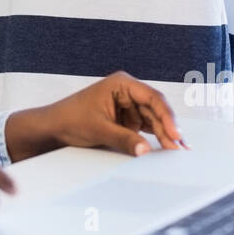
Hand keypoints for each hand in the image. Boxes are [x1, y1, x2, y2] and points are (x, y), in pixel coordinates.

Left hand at [47, 71, 187, 155]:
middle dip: (168, 128)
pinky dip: (154, 137)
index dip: (166, 116)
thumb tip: (145, 149)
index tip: (174, 134)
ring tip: (175, 150)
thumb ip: (124, 139)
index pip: (151, 97)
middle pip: (155, 109)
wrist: (53, 127)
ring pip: (153, 119)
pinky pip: (145, 126)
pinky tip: (164, 147)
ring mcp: (127, 105)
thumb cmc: (70, 119)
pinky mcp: (126, 118)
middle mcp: (127, 91)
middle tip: (179, 147)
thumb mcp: (99, 130)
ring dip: (163, 134)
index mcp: (121, 84)